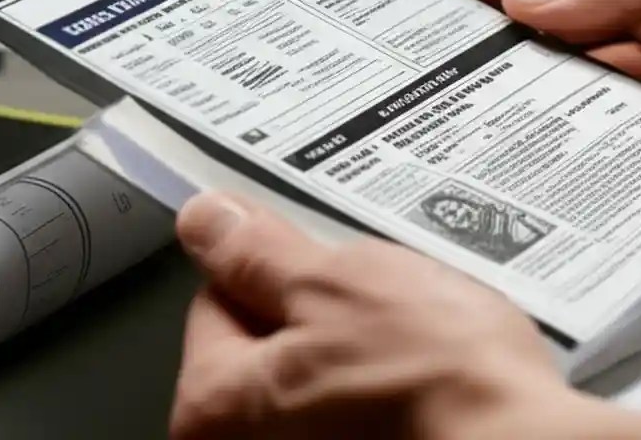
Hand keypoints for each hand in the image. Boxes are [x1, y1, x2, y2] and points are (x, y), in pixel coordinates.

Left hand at [168, 192, 640, 439]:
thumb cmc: (433, 381)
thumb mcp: (337, 283)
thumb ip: (259, 253)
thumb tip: (208, 222)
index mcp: (214, 409)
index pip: (219, 301)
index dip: (280, 267)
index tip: (328, 264)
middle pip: (267, 349)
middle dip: (322, 316)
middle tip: (382, 305)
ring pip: (322, 382)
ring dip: (363, 354)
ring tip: (416, 341)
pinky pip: (363, 418)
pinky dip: (390, 395)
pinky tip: (429, 379)